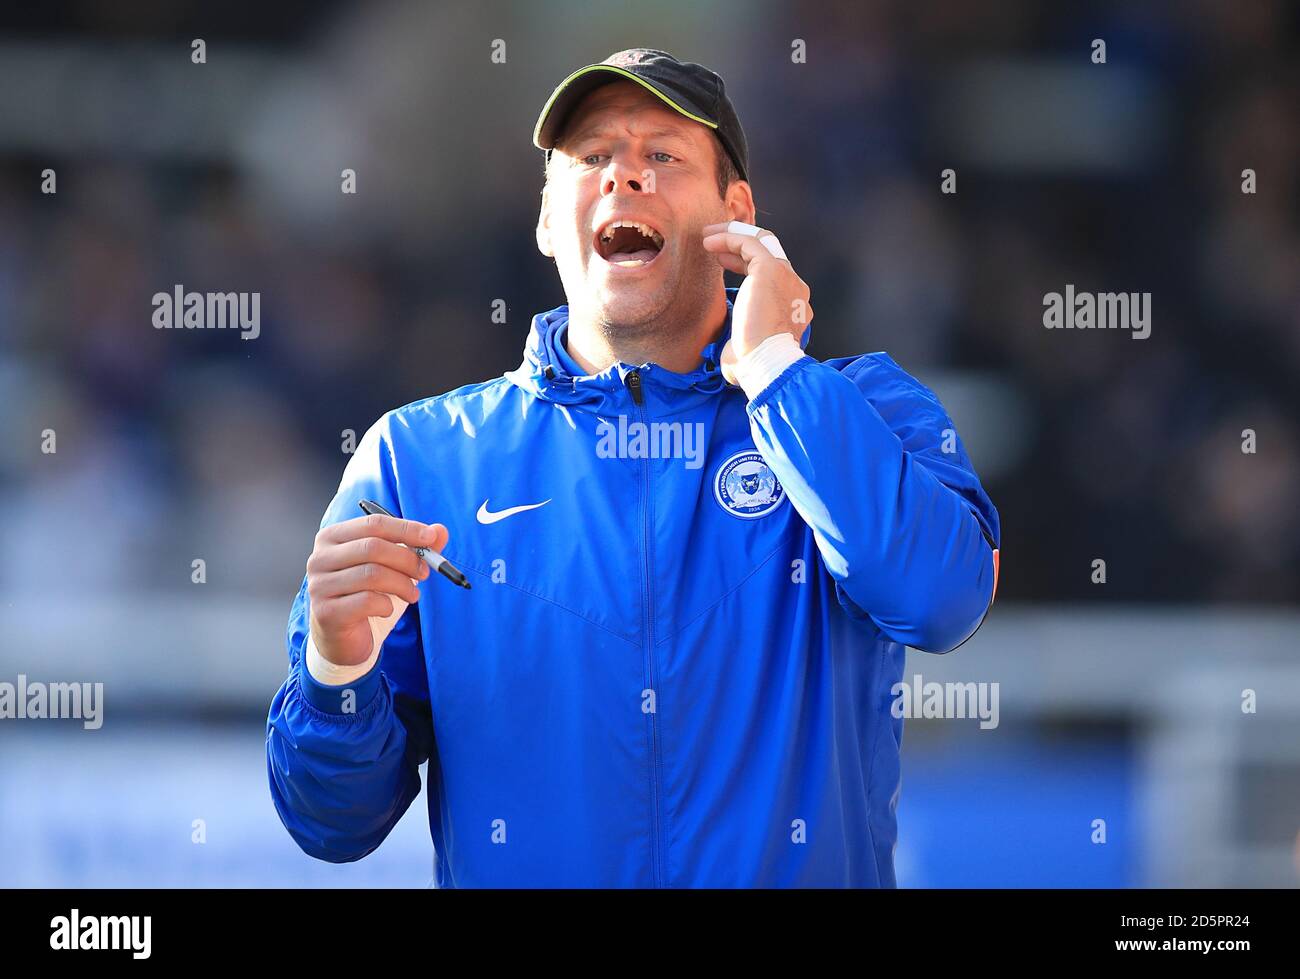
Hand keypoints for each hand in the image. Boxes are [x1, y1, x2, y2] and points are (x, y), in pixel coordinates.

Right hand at [306, 513, 447, 666]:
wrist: (343, 638)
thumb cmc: (366, 595)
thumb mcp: (392, 567)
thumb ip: (414, 547)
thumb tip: (439, 531)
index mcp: (333, 537)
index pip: (373, 523)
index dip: (406, 529)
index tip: (430, 538)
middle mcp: (320, 558)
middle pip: (373, 547)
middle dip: (407, 559)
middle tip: (424, 572)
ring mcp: (320, 585)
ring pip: (372, 575)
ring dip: (402, 585)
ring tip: (412, 594)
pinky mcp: (326, 611)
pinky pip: (367, 601)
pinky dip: (387, 605)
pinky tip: (388, 609)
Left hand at [702, 222, 811, 384]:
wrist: (766, 364)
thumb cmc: (754, 366)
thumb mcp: (747, 350)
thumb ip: (741, 343)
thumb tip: (727, 353)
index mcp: (792, 307)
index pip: (769, 275)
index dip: (743, 264)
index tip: (721, 261)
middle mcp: (794, 288)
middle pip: (767, 253)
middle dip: (738, 244)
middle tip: (712, 243)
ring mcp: (786, 277)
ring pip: (761, 242)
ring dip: (731, 236)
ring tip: (706, 237)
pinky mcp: (771, 269)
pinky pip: (749, 243)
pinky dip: (729, 238)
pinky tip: (708, 242)